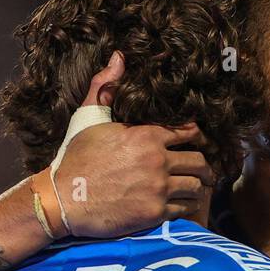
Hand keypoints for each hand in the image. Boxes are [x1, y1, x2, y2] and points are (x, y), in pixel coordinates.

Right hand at [52, 52, 214, 237]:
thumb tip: (119, 57)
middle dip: (205, 167)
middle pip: (199, 162)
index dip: (198, 138)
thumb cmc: (76, 157)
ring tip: (197, 190)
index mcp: (146, 135)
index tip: (199, 143)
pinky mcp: (155, 213)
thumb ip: (106, 86)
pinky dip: (187, 207)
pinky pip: (184, 209)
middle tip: (206, 172)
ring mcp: (158, 188)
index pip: (189, 132)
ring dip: (198, 188)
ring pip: (195, 187)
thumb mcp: (89, 117)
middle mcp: (157, 160)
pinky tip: (183, 206)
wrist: (63, 199)